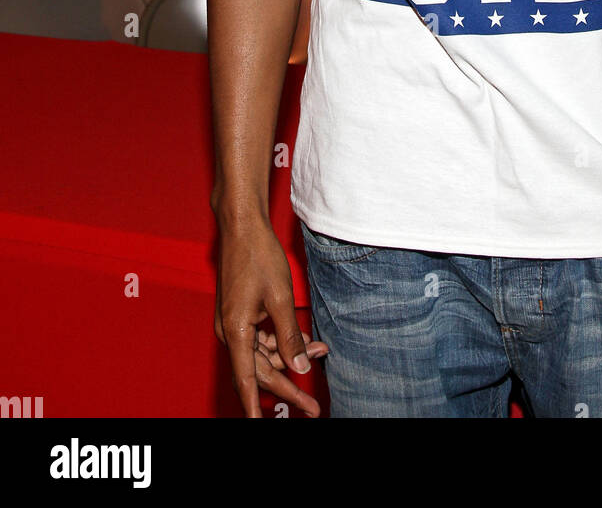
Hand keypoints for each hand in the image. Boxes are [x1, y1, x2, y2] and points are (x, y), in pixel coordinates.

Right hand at [214, 215, 328, 417]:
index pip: (248, 381)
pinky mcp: (241, 314)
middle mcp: (231, 332)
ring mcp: (235, 323)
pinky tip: (306, 339)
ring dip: (291, 358)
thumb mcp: (281, 299)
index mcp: (236, 332)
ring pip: (264, 354)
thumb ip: (289, 336)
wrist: (242, 226)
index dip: (255, 408)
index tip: (261, 427)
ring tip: (320, 355)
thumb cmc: (258, 256)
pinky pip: (262, 338)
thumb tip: (299, 368)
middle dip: (289, 388)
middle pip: (261, 371)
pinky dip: (283, 340)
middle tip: (312, 408)